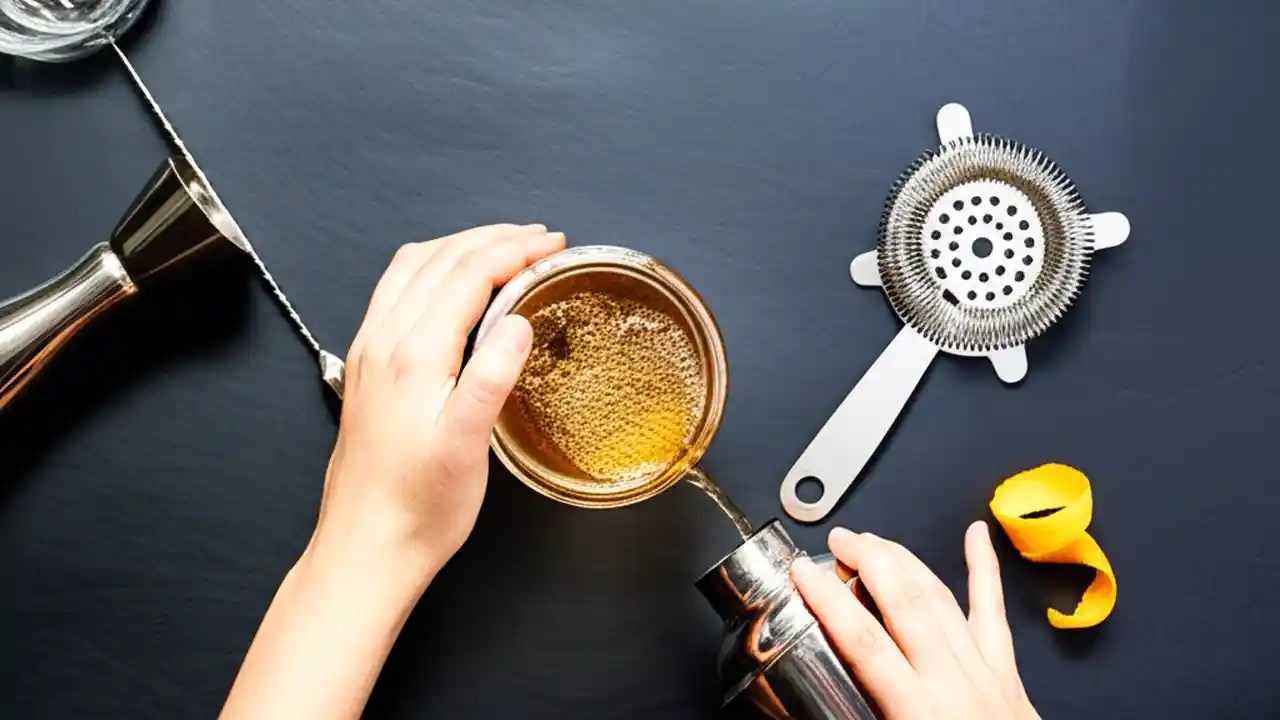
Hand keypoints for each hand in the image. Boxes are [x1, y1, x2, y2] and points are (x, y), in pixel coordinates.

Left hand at [308, 223, 564, 584]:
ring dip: (460, 246)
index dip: (514, 251)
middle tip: (539, 238)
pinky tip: (450, 284)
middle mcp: (383, 343)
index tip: (552, 244)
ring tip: (502, 247)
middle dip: (492, 238)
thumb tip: (519, 322)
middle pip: (439, 259)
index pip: (467, 274)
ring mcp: (368, 352)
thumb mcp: (467, 446)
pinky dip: (432, 268)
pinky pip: (394, 291)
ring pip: (412, 269)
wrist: (366, 546)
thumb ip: (491, 377)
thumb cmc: (420, 507)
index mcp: (413, 355)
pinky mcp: (365, 368)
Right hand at [792, 522, 1038, 719]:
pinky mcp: (1007, 670)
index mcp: (919, 712)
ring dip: (904, 560)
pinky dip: (984, 567)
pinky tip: (976, 536)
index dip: (829, 599)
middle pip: (904, 601)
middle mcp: (953, 682)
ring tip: (874, 540)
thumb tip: (806, 719)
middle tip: (840, 541)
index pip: (865, 640)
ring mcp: (985, 670)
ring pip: (939, 596)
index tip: (804, 573)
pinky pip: (993, 609)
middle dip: (869, 560)